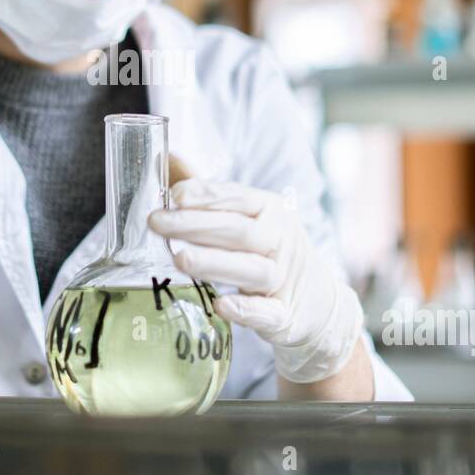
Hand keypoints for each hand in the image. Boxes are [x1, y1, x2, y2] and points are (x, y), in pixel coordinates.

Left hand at [148, 162, 362, 383]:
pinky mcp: (284, 315)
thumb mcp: (248, 217)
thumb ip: (208, 193)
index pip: (237, 197)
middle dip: (195, 225)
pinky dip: (246, 310)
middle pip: (239, 230)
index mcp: (270, 210)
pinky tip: (221, 305)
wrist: (318, 301)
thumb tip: (168, 159)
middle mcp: (279, 240)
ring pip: (251, 269)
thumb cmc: (269, 250)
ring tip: (179, 259)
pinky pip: (267, 312)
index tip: (173, 195)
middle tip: (157, 222)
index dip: (205, 195)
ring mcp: (283, 278)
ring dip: (214, 263)